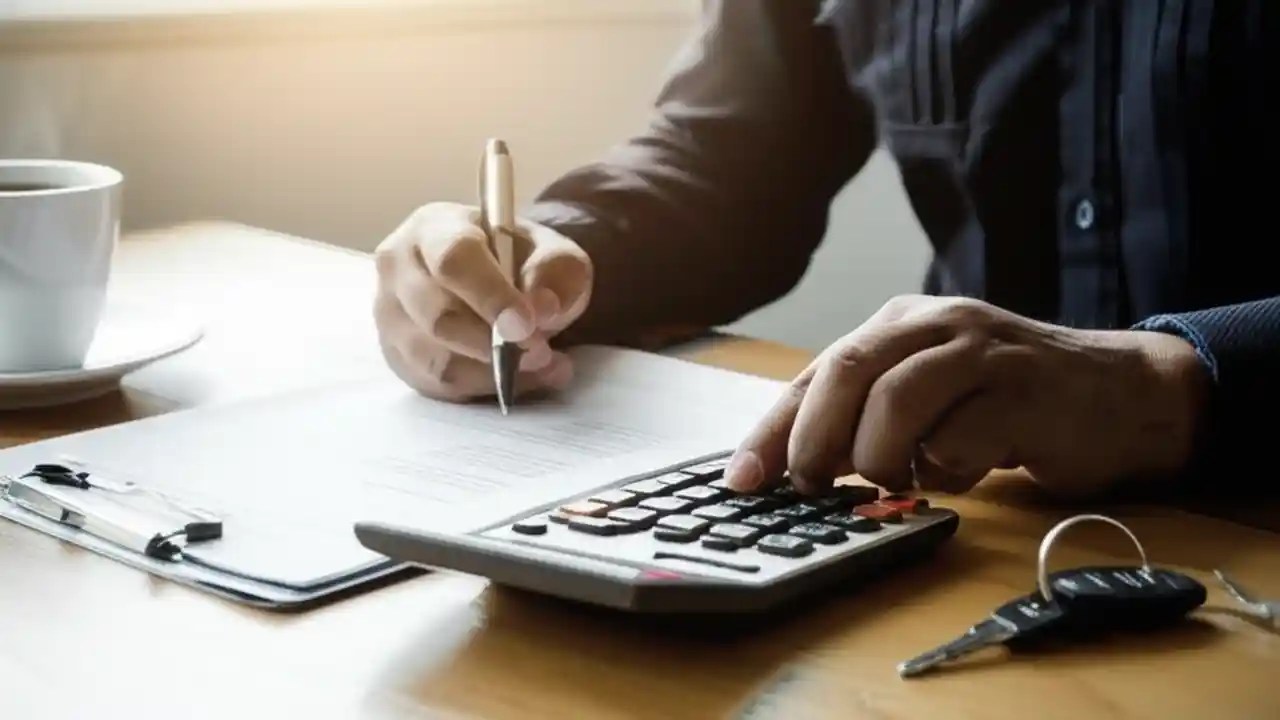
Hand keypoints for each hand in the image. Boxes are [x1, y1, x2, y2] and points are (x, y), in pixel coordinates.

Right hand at [373, 202, 591, 401]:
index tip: (527, 324)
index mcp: (433, 228)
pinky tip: (520, 379)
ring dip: (493, 371)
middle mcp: (398, 269)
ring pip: (436, 359)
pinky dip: (484, 387)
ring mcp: (390, 316)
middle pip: (438, 317)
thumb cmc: (516, 257)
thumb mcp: (550, 250)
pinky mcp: (397, 356)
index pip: (452, 261)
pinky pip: (438, 384)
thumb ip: (553, 270)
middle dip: (494, 343)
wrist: (492, 275)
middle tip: (541, 350)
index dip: (491, 296)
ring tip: (540, 364)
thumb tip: (543, 309)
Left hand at [724, 295, 1208, 497]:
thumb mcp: (929, 396)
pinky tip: (959, 472)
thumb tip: (795, 467)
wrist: (1123, 395)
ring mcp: (983, 352)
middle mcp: (937, 323)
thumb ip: (867, 418)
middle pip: (849, 370)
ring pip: (897, 399)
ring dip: (880, 457)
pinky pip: (960, 438)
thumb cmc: (1008, 402)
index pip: (820, 370)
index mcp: (902, 321)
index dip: (774, 427)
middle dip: (814, 438)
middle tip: (809, 486)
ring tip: (893, 480)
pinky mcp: (1024, 391)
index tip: (743, 478)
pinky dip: (945, 469)